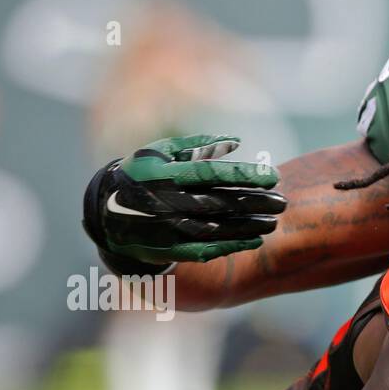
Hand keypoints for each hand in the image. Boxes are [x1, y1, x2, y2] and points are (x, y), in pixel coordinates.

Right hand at [82, 135, 286, 273]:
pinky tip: (255, 240)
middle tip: (283, 202)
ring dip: (249, 226)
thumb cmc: (141, 174)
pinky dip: (233, 246)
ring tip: (273, 222)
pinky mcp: (169, 248)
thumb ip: (198, 145)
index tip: (273, 176)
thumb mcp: (160, 151)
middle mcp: (168, 201)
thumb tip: (237, 140)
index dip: (245, 176)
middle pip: (221, 202)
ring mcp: (168, 227)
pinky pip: (207, 248)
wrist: (105, 214)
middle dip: (255, 202)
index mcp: (166, 173)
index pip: (213, 173)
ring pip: (218, 228)